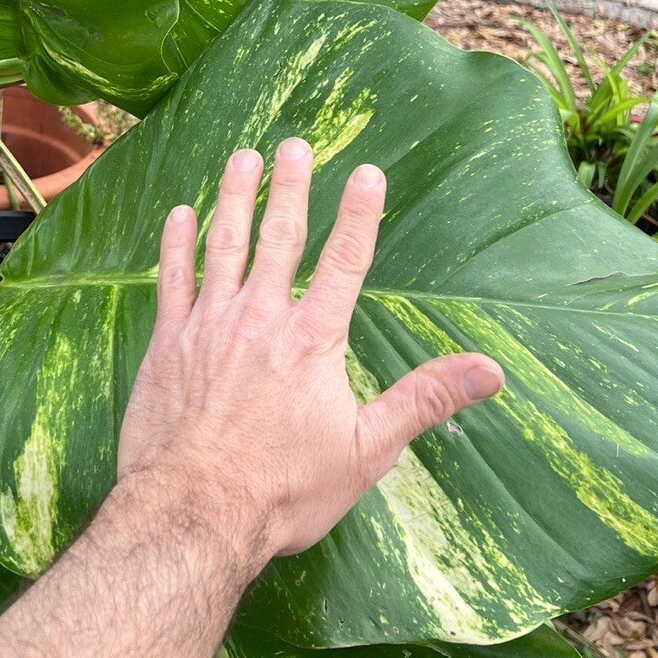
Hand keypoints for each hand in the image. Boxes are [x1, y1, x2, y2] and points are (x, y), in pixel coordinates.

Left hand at [117, 140, 503, 569]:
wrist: (194, 513)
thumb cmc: (284, 490)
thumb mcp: (367, 451)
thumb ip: (424, 401)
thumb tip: (489, 371)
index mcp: (312, 340)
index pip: (345, 262)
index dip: (359, 214)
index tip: (367, 172)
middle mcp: (261, 319)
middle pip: (280, 237)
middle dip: (291, 187)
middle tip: (294, 143)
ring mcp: (209, 326)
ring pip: (224, 245)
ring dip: (236, 197)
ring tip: (243, 157)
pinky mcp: (167, 344)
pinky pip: (172, 280)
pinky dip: (176, 244)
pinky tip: (180, 214)